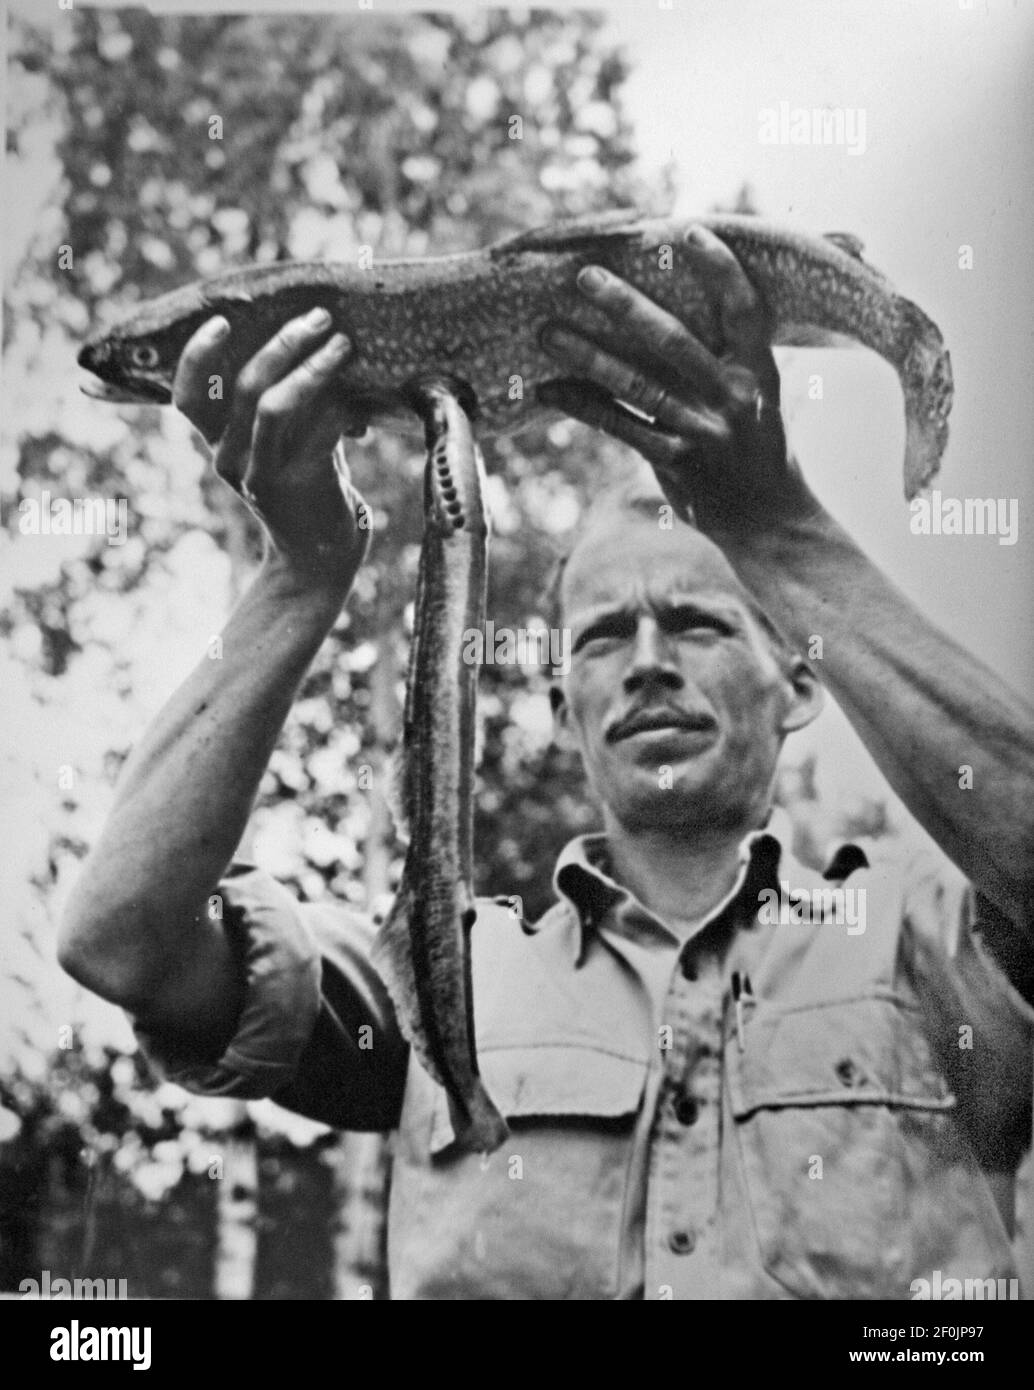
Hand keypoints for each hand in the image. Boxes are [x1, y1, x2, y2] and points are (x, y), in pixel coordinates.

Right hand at [172, 310, 371, 586]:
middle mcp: (229, 461)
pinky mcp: (296, 486)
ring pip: (276, 404)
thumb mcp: (283, 446)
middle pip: (244, 385)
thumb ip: (284, 405)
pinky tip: (364, 399)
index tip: (222, 320)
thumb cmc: (308, 489)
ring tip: (343, 345)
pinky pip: (318, 430)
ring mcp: (260, 475)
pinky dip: (342, 406)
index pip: (187, 398)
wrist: (320, 559)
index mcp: (218, 446)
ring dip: (313, 367)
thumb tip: (309, 341)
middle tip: (318, 317)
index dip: (196, 357)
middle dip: (283, 343)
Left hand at [537, 225, 820, 541]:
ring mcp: (703, 431)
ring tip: (548, 331)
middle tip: (585, 275)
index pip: (743, 310)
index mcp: (759, 372)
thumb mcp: (761, 395)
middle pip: (674, 341)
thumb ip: (732, 354)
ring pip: (637, 384)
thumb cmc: (757, 445)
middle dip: (626, 305)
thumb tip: (696, 302)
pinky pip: (621, 426)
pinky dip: (583, 406)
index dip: (720, 269)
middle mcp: (733, 398)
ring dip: (588, 354)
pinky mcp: (676, 461)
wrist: (768, 520)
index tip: (689, 231)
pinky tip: (550, 389)